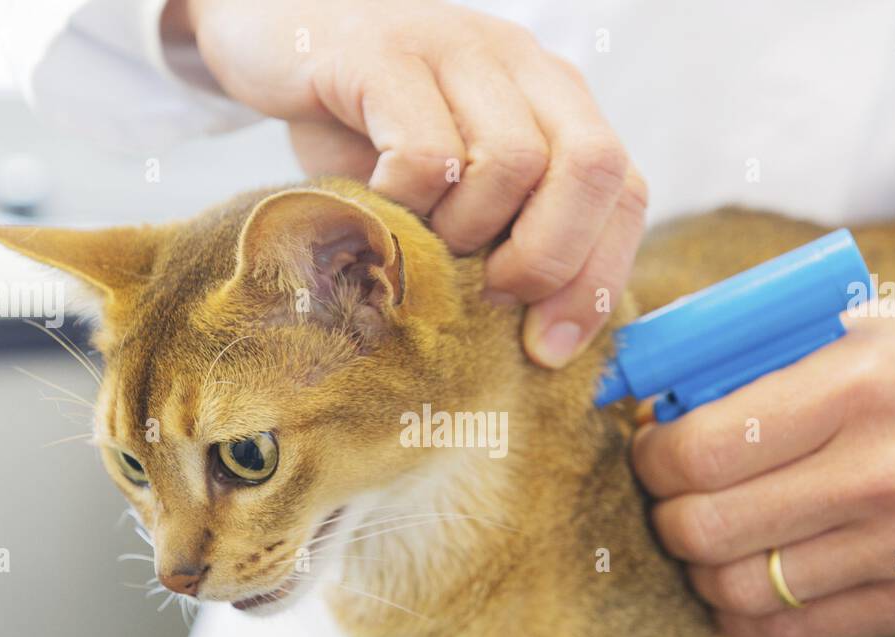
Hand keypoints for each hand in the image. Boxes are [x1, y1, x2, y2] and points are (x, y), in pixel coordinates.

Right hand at [178, 0, 646, 366]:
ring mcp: (457, 49)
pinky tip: (377, 205)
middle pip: (593, 167)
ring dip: (467, 232)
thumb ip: (497, 237)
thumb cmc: (364, 127)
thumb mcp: (446, 187)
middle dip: (550, 259)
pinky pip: (426, 152)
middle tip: (493, 294)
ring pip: (513, 163)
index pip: (625, 190)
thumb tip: (535, 339)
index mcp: (554, 101)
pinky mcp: (384, 53)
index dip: (598, 278)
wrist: (269, 33)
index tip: (552, 346)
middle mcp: (521, 64)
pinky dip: (405, 205)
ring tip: (423, 239)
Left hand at [631, 314, 894, 636]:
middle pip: (706, 527)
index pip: (702, 448)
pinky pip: (792, 629)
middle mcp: (884, 467)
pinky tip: (740, 583)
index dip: (652, 457)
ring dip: (698, 570)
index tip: (653, 450)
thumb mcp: (862, 327)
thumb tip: (651, 382)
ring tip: (706, 543)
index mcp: (858, 383)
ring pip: (740, 588)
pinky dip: (741, 612)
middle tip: (672, 500)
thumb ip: (759, 348)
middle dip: (665, 516)